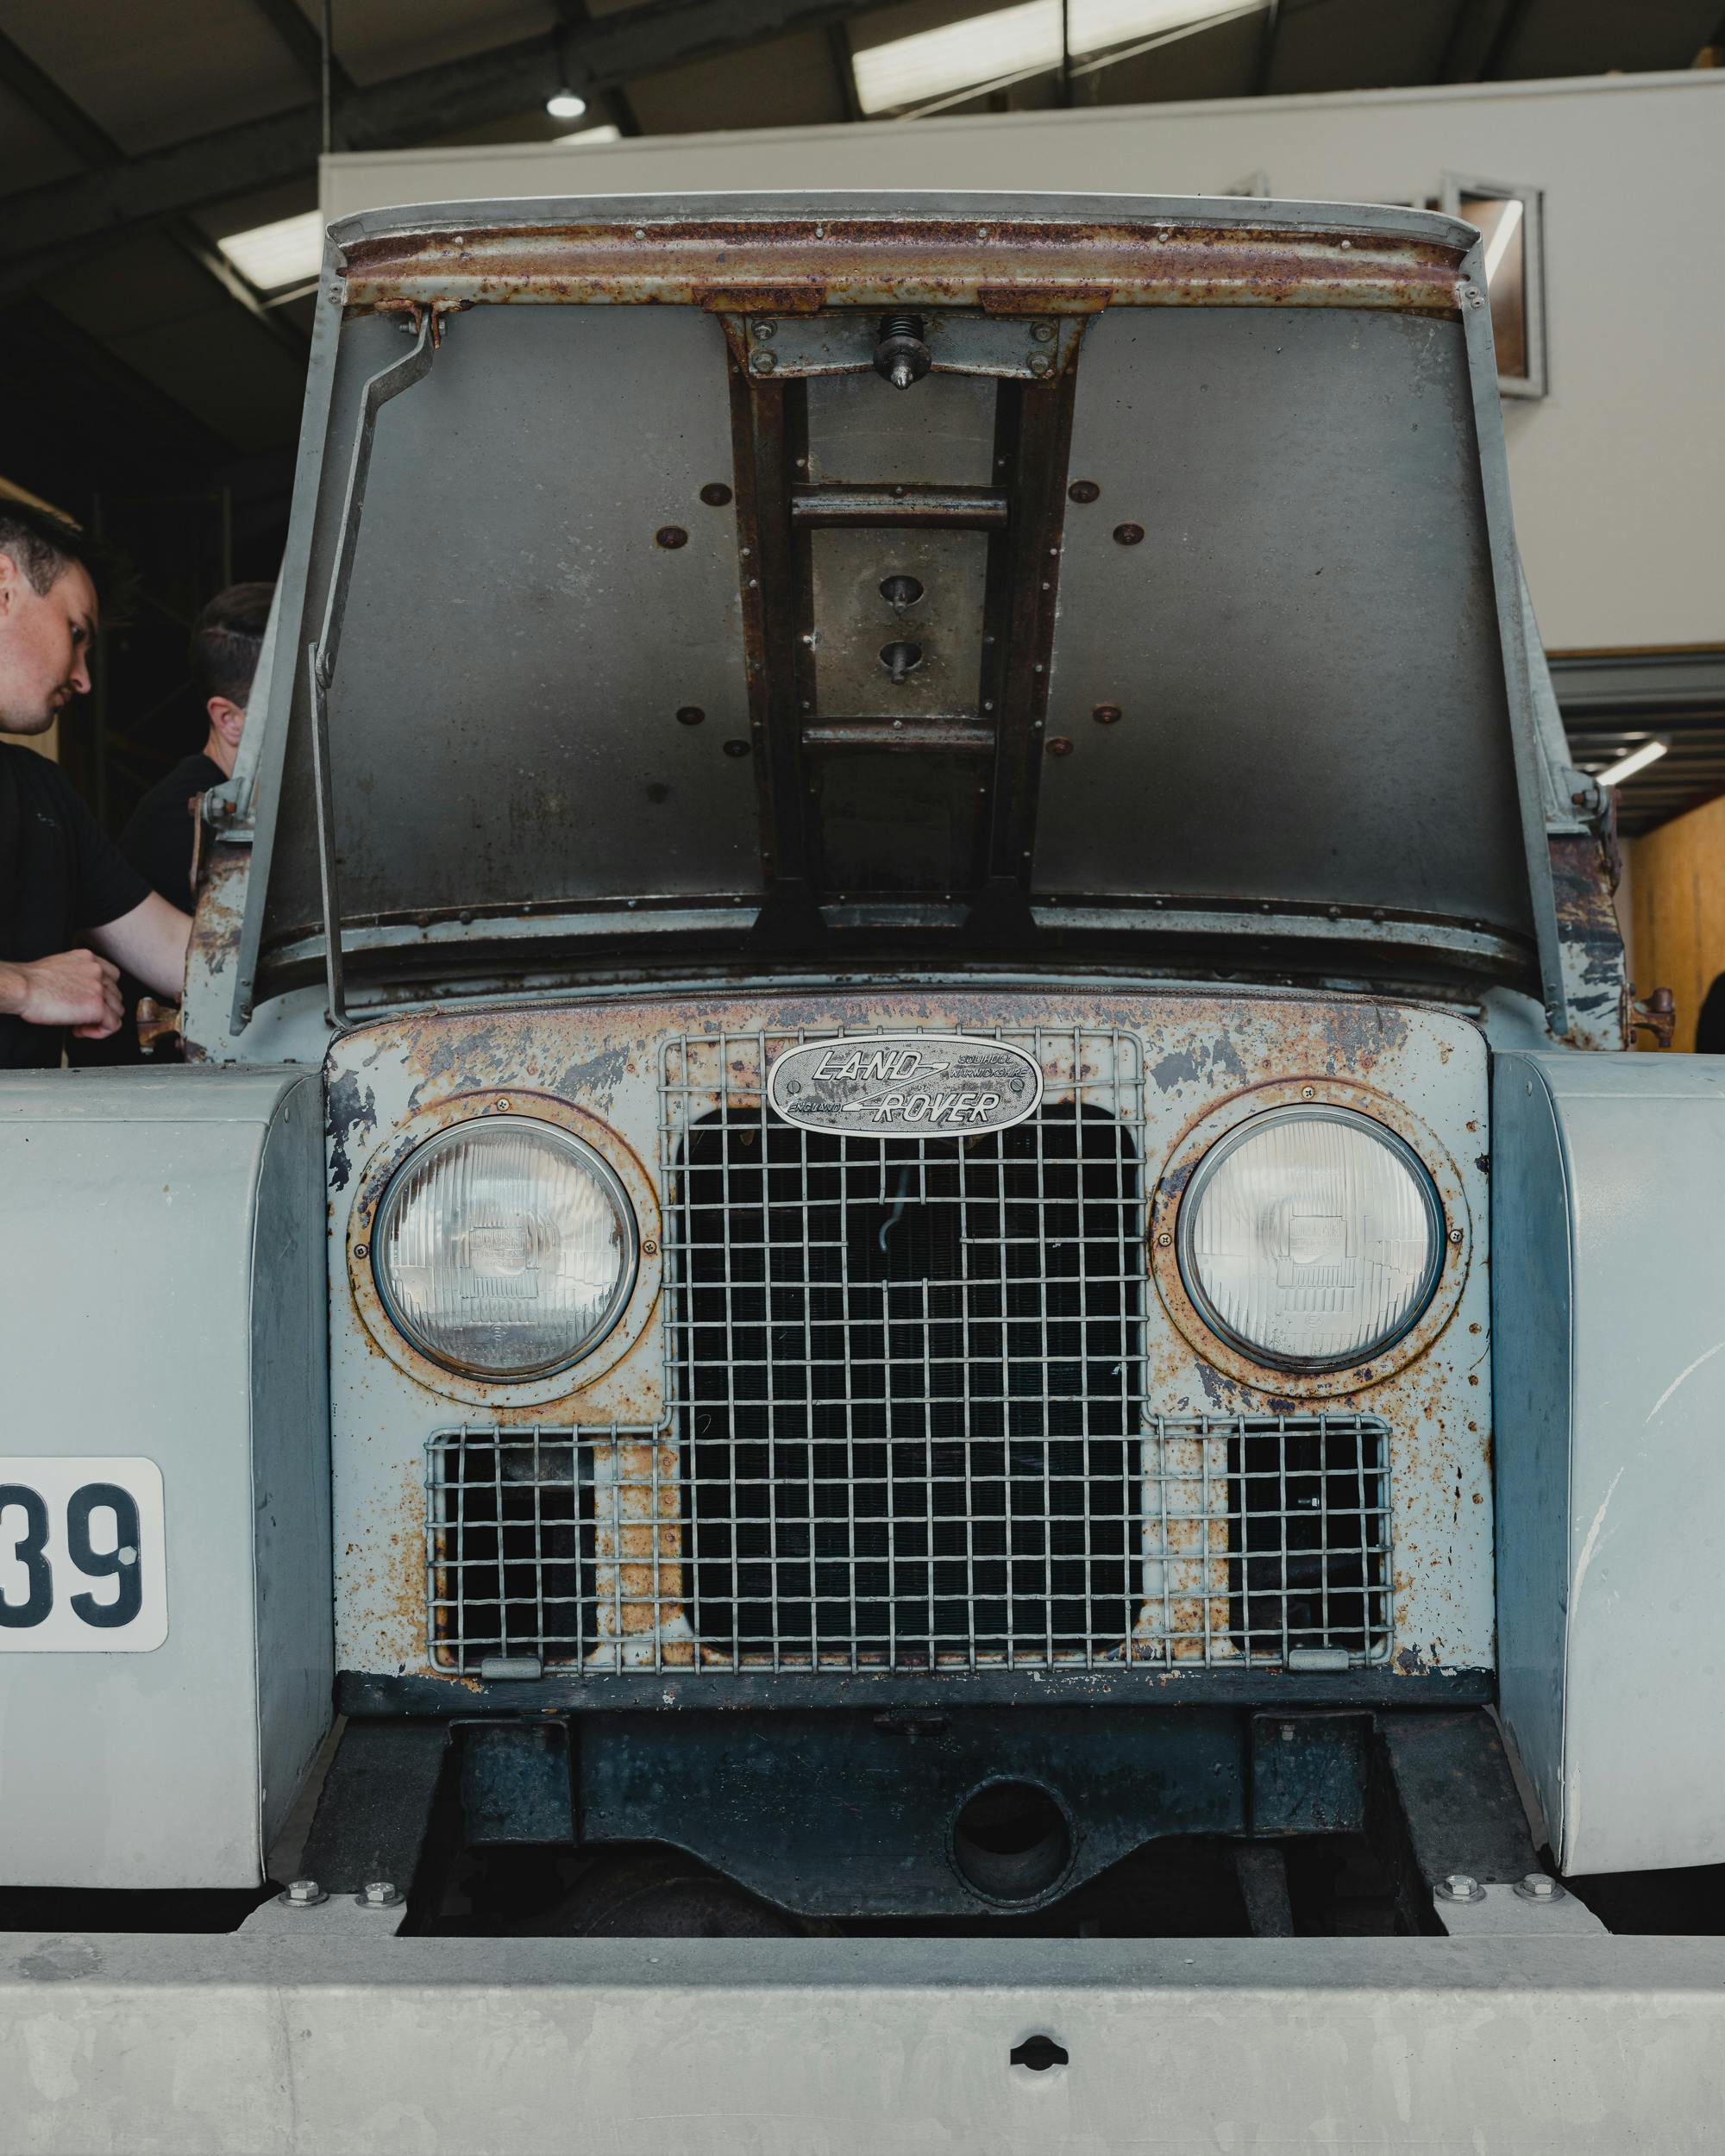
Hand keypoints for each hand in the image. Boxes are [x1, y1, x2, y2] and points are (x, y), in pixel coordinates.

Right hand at [0, 949, 122, 1036]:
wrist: (22, 987)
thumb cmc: (31, 982)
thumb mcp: (60, 968)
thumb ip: (77, 977)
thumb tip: (81, 997)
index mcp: (88, 958)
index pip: (112, 977)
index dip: (102, 994)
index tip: (86, 1003)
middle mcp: (97, 970)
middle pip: (115, 995)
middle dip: (101, 1009)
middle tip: (79, 1018)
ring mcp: (99, 988)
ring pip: (117, 1010)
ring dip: (100, 1021)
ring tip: (78, 1026)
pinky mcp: (97, 1006)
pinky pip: (113, 1025)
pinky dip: (100, 1032)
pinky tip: (81, 1031)